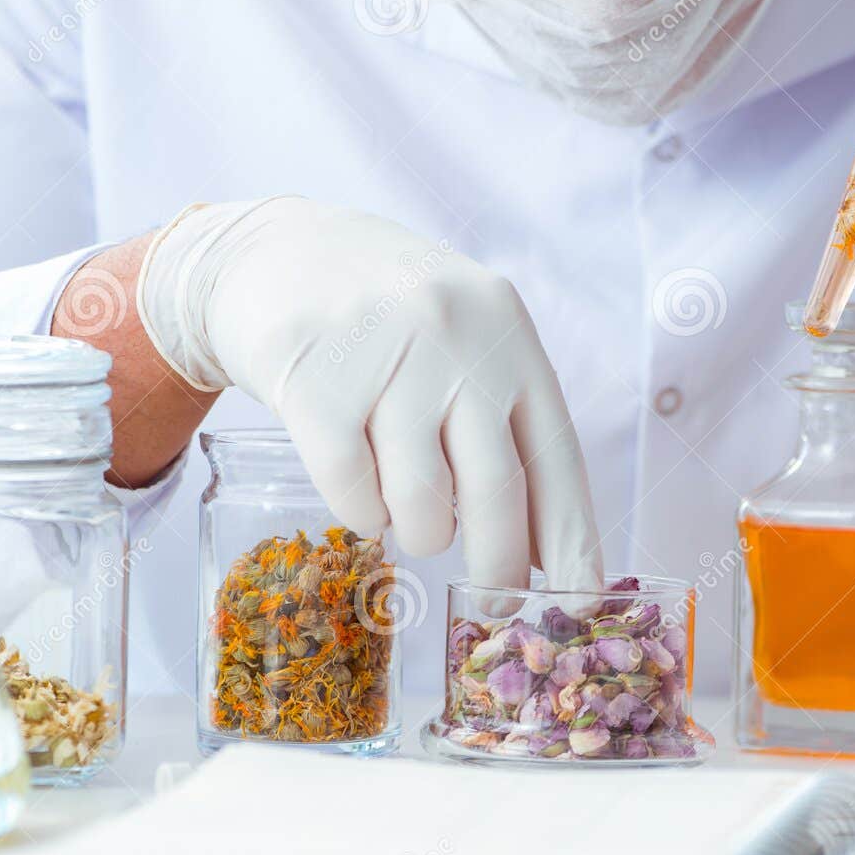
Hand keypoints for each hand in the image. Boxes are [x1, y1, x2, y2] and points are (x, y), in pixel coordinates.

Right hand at [135, 197, 602, 590]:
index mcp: (508, 335)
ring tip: (408, 514)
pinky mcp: (316, 385)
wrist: (272, 251)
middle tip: (495, 602)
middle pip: (496, 491)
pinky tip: (360, 487)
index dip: (572, 539)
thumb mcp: (462, 338)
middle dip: (500, 565)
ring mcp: (385, 361)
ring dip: (420, 535)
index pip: (555, 455)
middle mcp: (457, 342)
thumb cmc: (384, 316)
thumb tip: (545, 548)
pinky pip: (353, 495)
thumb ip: (503, 421)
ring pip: (422, 505)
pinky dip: (361, 512)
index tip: (582, 602)